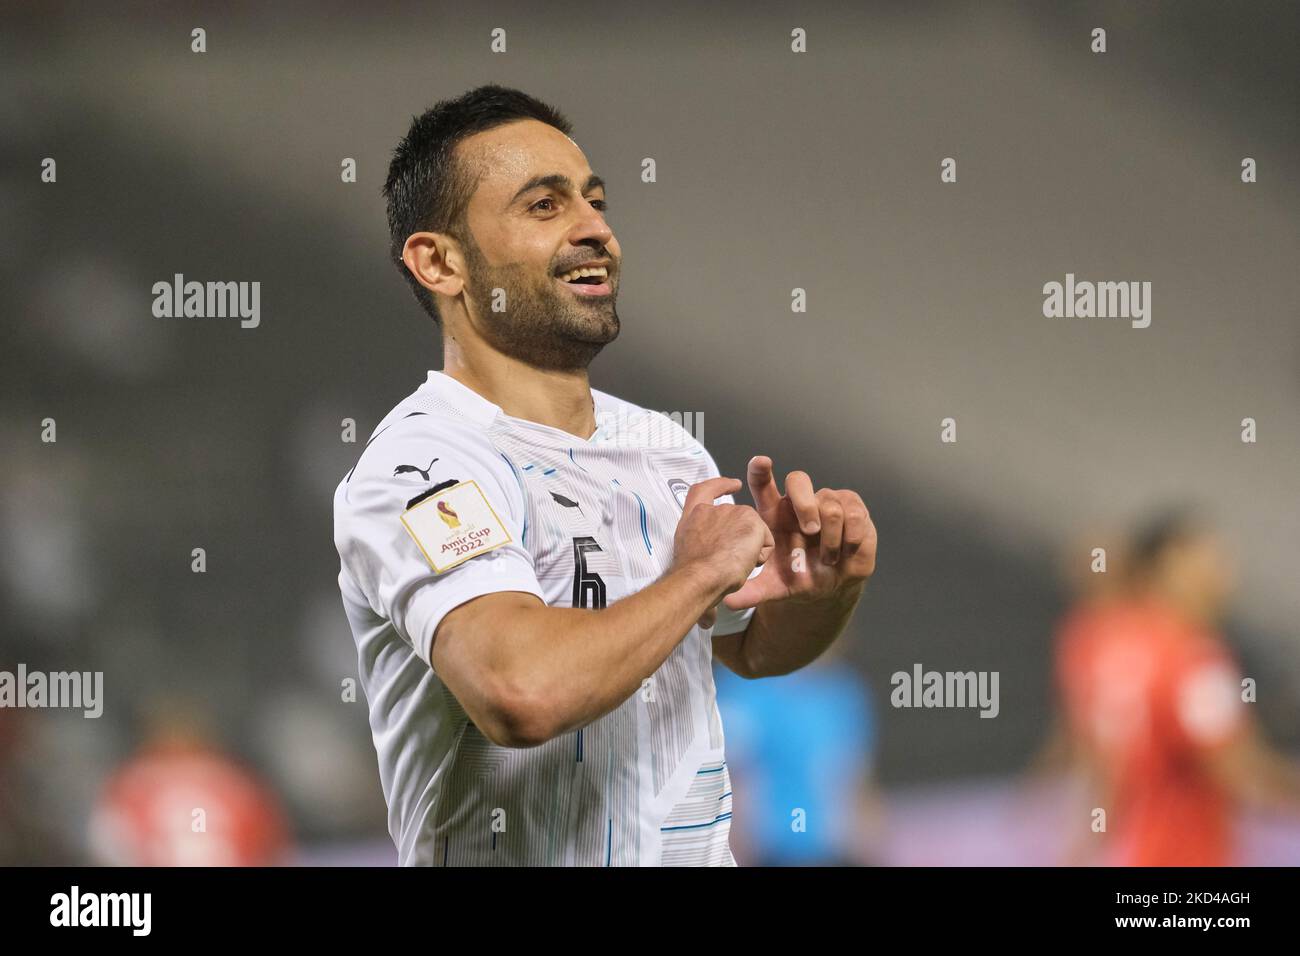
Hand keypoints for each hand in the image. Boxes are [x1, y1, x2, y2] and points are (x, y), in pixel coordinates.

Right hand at [670, 477, 774, 621]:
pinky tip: (747, 564)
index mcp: (691, 519)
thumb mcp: (686, 570)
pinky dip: (761, 555)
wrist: (698, 577)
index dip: (719, 485)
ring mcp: (732, 512)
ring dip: (751, 550)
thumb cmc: (686, 580)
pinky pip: (766, 542)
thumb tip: (706, 621)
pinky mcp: (751, 522)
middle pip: (737, 517)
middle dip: (743, 537)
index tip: (732, 485)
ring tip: (737, 566)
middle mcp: (711, 510)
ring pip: (754, 531)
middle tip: (734, 562)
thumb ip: (698, 583)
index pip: (704, 491)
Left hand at [723, 457, 875, 610]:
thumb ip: (752, 590)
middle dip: (804, 503)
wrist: (830, 587)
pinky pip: (855, 514)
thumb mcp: (774, 586)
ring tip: (827, 558)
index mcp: (775, 513)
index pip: (763, 484)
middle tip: (808, 530)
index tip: (760, 462)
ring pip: (831, 503)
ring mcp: (828, 503)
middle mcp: (800, 503)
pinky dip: (850, 537)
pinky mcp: (854, 510)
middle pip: (799, 480)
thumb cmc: (798, 576)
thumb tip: (729, 602)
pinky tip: (845, 551)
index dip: (760, 471)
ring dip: (830, 537)